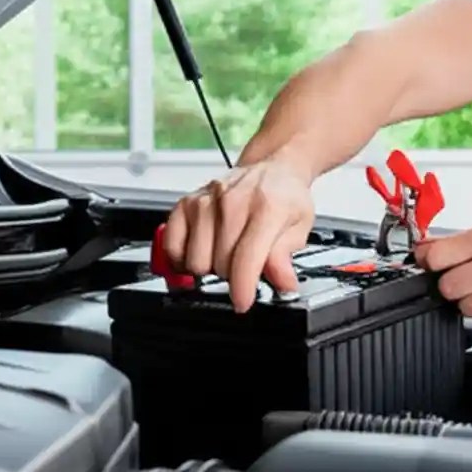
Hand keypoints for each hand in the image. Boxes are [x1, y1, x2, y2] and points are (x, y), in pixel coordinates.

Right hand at [162, 159, 314, 312]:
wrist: (273, 168)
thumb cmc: (285, 197)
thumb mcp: (299, 228)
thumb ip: (285, 258)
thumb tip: (284, 284)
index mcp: (266, 208)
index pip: (246, 258)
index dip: (242, 289)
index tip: (242, 302)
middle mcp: (233, 201)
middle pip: (220, 265)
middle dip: (233, 276)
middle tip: (244, 265)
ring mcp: (206, 200)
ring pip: (196, 261)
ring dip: (210, 268)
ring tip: (226, 255)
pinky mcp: (186, 202)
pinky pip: (172, 246)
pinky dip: (184, 257)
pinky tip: (202, 251)